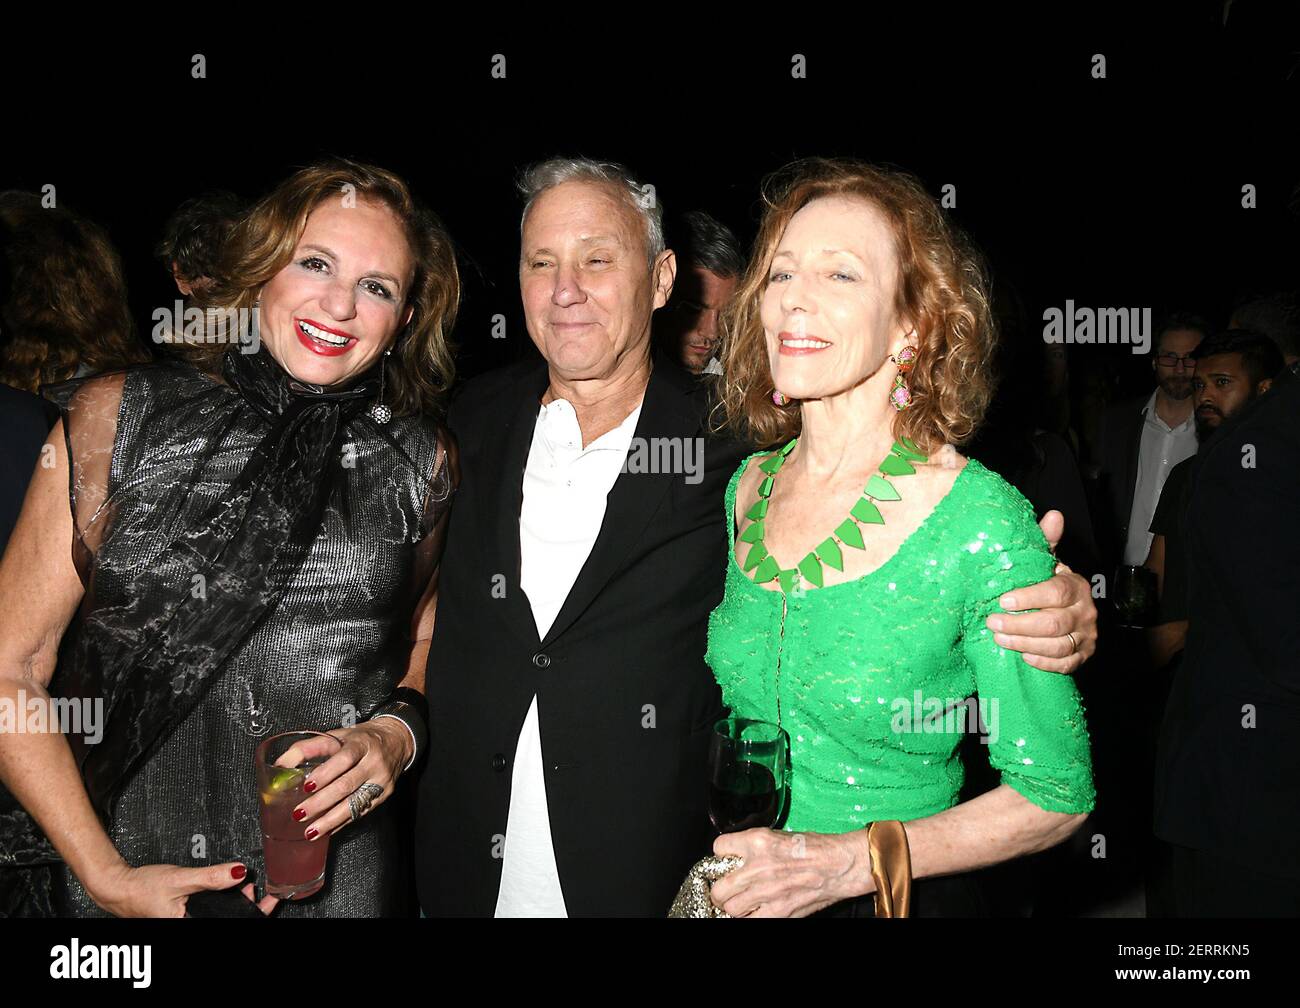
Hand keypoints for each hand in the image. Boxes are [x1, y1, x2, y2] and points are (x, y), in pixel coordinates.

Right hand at [89, 861, 278, 917]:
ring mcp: (190, 921)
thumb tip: (238, 871)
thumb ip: (211, 877)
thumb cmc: (142, 888)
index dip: (255, 913)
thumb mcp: (181, 879)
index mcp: (190, 925)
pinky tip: (228, 888)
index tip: (270, 901)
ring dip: (235, 901)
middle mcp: (191, 926)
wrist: (119, 888)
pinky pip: (213, 912)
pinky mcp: (189, 916)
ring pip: (222, 915)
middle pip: (229, 919)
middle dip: (246, 905)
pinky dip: (224, 900)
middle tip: (254, 888)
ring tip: (241, 885)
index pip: (232, 923)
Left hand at [283, 720, 410, 843]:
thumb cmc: (362, 739)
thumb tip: (282, 763)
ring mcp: (381, 781)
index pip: (344, 759)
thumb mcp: (339, 735)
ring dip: (330, 820)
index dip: (325, 773)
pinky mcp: (384, 795)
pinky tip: (327, 830)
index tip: (307, 786)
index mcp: (361, 744)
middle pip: (347, 785)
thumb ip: (310, 747)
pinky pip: (361, 812)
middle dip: (321, 802)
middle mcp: (373, 763)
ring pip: (355, 804)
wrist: (397, 740)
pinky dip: (342, 823)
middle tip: (300, 814)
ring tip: (311, 830)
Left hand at [708, 828, 870, 917]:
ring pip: (731, 908)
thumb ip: (753, 846)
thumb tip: (736, 857)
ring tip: (742, 902)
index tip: (726, 859)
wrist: (839, 864)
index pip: (719, 848)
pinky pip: (751, 920)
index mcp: (757, 842)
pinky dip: (750, 917)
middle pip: (719, 887)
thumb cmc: (814, 848)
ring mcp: (767, 891)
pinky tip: (756, 911)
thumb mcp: (778, 835)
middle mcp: (758, 866)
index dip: (722, 854)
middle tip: (726, 889)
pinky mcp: (779, 911)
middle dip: (721, 889)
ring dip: (734, 906)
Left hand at [984, 510, 1096, 673]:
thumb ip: (1046, 541)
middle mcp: (1085, 612)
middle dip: (1019, 625)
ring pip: (1057, 646)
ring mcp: (1087, 636)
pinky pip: (1065, 664)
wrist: (1072, 611)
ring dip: (1024, 644)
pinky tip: (1023, 656)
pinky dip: (1043, 662)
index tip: (1003, 600)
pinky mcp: (1083, 655)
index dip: (1029, 598)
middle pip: (1053, 624)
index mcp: (1075, 586)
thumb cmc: (1051, 583)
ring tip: (999, 639)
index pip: (1055, 592)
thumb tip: (1053, 515)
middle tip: (992, 622)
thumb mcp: (1048, 562)